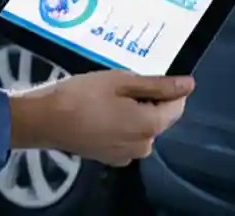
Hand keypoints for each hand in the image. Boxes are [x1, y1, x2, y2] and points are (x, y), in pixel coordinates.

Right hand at [8, 70, 193, 165]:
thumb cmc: (83, 95)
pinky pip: (128, 137)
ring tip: (108, 97)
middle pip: (160, 117)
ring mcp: (127, 155)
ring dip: (134, 111)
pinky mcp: (112, 158)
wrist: (45, 120)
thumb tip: (189, 84)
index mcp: (150, 125)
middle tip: (119, 85)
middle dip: (147, 100)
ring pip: (143, 127)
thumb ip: (158, 85)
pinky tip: (101, 113)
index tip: (141, 77)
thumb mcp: (121, 81)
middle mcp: (144, 146)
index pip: (177, 106)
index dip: (167, 88)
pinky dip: (121, 124)